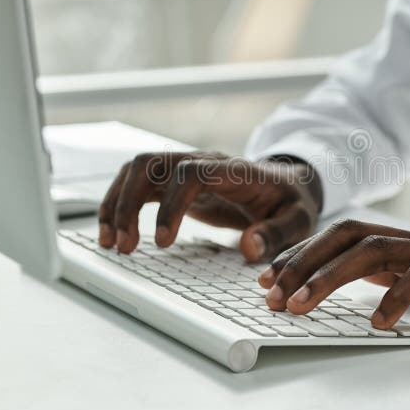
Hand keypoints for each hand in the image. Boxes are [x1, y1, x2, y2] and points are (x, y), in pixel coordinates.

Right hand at [98, 152, 321, 258]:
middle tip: (125, 245)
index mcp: (234, 171)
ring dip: (117, 202)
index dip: (171, 205)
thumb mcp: (298, 221)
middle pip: (152, 164)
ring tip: (111, 243)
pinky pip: (137, 183)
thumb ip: (277, 234)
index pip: (191, 173)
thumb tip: (248, 247)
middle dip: (130, 203)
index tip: (162, 242)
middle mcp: (204, 162)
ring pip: (137, 169)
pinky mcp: (174, 181)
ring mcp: (186, 168)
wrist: (287, 185)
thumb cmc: (290, 203)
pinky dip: (118, 204)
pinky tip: (112, 234)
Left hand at [258, 209, 409, 328]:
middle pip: (346, 236)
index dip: (304, 254)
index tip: (271, 276)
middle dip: (301, 263)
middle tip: (267, 292)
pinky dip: (396, 297)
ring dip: (328, 278)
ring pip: (373, 252)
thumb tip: (371, 282)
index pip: (345, 237)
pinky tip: (377, 321)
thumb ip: (408, 270)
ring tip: (298, 306)